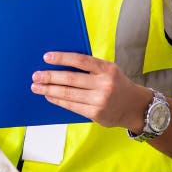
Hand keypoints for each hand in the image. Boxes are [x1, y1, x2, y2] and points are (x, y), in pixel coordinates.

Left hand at [30, 52, 152, 130]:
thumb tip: (60, 63)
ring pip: (68, 94)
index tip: (46, 57)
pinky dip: (58, 100)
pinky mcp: (96, 113)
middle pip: (71, 79)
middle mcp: (104, 84)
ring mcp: (100, 100)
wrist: (135, 107)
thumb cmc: (116, 84)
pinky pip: (72, 106)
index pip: (80, 61)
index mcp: (107, 69)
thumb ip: (89, 67)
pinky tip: (49, 96)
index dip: (62, 58)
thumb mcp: (109, 70)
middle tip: (35, 75)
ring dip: (49, 90)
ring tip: (36, 87)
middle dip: (50, 77)